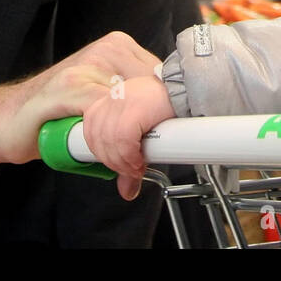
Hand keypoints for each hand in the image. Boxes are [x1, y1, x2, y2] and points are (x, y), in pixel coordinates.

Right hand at [0, 30, 160, 173]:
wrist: (5, 120)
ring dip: (129, 141)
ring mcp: (88, 65)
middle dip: (149, 130)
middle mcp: (109, 50)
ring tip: (119, 161)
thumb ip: (135, 111)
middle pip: (153, 91)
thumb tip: (173, 140)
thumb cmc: (58, 113)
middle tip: (137, 160)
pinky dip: (110, 141)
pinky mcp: (69, 85)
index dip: (166, 114)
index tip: (162, 141)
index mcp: (122, 49)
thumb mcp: (105, 105)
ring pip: (132, 105)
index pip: (165, 79)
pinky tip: (101, 153)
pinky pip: (105, 115)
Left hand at [82, 75, 175, 200]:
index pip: (90, 130)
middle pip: (97, 138)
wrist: (191, 91)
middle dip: (111, 162)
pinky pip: (123, 140)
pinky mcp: (135, 107)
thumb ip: (130, 158)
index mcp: (111, 100)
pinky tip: (140, 162)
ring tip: (137, 168)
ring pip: (108, 141)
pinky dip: (129, 156)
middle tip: (130, 171)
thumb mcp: (144, 134)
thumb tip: (127, 190)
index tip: (117, 164)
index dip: (101, 152)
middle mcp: (114, 97)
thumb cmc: (170, 109)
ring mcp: (123, 100)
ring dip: (121, 162)